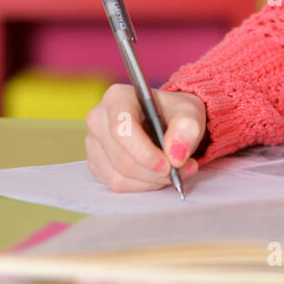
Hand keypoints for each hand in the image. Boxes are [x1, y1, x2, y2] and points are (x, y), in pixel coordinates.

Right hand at [85, 84, 206, 192]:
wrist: (168, 122)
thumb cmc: (174, 114)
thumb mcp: (190, 113)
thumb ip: (187, 129)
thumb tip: (175, 155)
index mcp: (117, 98)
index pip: (122, 130)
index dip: (145, 153)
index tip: (169, 165)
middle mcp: (98, 118)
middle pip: (122, 159)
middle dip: (155, 172)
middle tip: (181, 170)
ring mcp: (93, 142)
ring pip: (119, 176)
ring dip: (151, 181)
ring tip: (172, 171)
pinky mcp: (95, 163)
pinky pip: (116, 184)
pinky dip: (141, 185)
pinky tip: (155, 173)